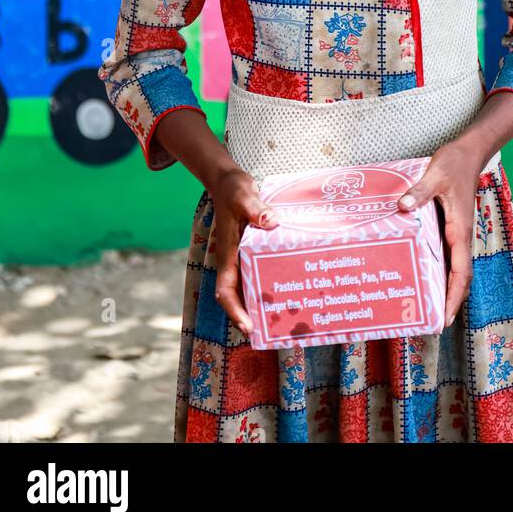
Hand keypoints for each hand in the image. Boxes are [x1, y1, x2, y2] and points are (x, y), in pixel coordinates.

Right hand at [210, 167, 277, 336]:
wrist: (228, 180)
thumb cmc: (233, 189)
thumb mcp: (243, 195)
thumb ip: (255, 207)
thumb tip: (270, 221)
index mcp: (227, 254)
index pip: (225, 291)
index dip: (234, 311)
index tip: (247, 326)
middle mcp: (233, 260)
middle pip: (238, 297)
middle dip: (251, 316)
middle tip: (273, 331)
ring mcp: (241, 256)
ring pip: (249, 287)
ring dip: (260, 302)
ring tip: (282, 318)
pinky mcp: (250, 249)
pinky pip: (258, 270)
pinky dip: (268, 282)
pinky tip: (288, 285)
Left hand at [396, 141, 478, 327]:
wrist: (470, 151)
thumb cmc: (454, 164)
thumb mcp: (435, 175)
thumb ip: (420, 191)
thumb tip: (404, 207)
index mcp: (460, 230)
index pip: (461, 273)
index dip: (453, 297)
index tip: (444, 318)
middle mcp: (461, 236)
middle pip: (459, 277)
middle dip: (449, 301)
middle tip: (433, 323)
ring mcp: (457, 231)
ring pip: (454, 267)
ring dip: (445, 287)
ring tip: (428, 307)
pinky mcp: (452, 224)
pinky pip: (447, 253)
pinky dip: (440, 269)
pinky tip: (423, 273)